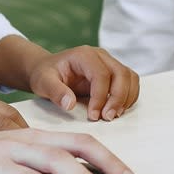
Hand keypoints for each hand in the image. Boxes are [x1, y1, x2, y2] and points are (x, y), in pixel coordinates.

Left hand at [24, 46, 139, 121]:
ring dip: (126, 99)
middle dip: (118, 99)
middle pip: (121, 74)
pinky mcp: (114, 73)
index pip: (101, 74)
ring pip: (130, 78)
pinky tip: (116, 110)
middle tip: (107, 118)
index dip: (100, 97)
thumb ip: (55, 92)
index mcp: (84, 55)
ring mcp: (109, 63)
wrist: (47, 70)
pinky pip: (130, 83)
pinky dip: (128, 98)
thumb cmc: (45, 75)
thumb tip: (70, 104)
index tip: (93, 116)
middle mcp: (100, 56)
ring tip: (112, 116)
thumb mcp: (43, 83)